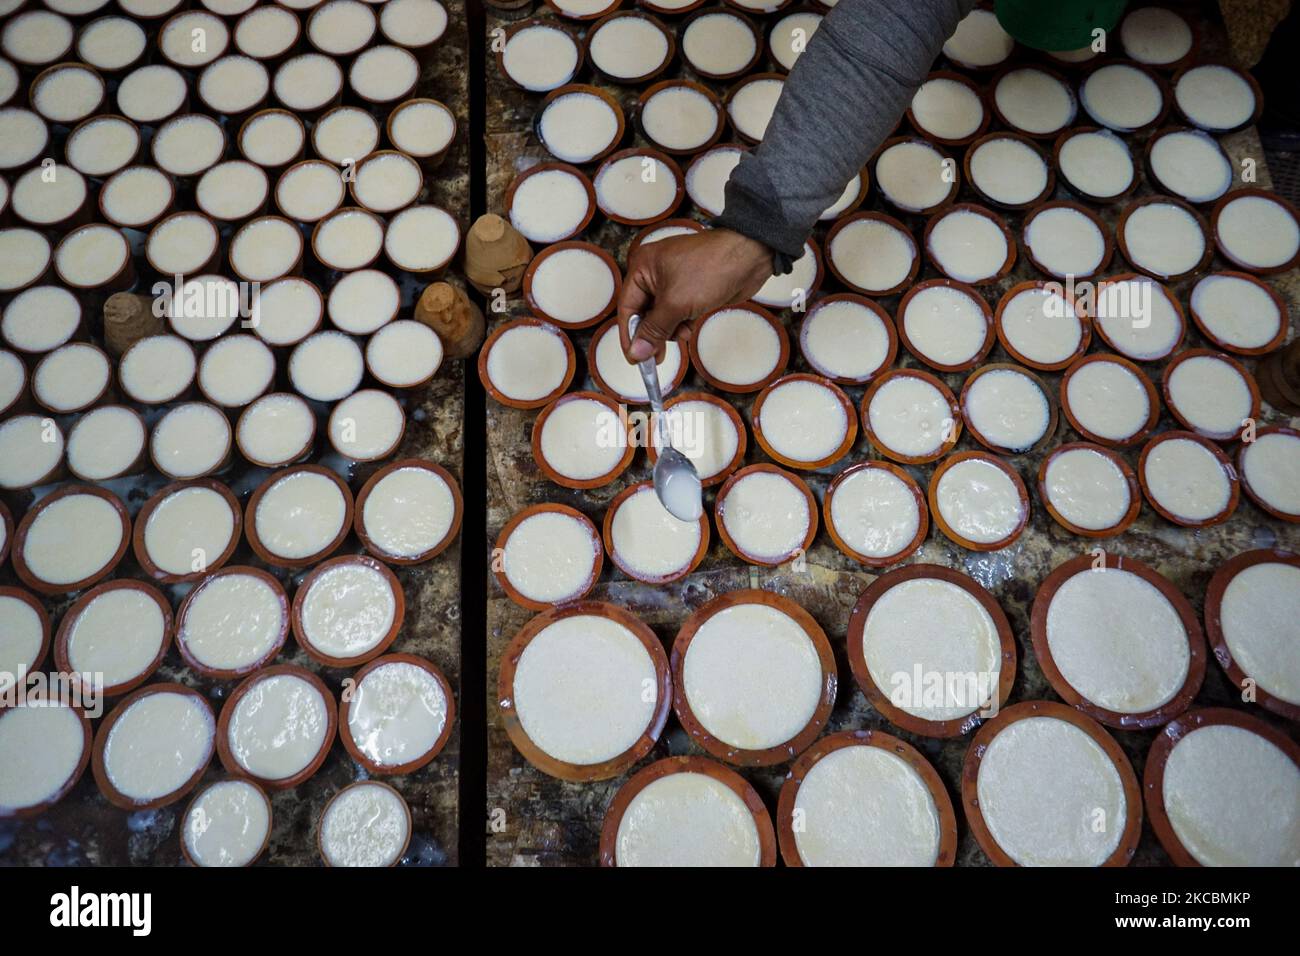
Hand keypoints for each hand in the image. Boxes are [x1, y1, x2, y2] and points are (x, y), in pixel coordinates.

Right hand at [617, 228, 774, 362]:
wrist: (749, 257)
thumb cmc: (710, 269)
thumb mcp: (676, 303)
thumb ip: (654, 330)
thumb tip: (637, 352)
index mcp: (643, 267)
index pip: (627, 307)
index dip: (629, 335)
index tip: (635, 359)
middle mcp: (654, 273)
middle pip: (643, 314)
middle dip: (652, 335)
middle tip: (656, 359)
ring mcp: (673, 282)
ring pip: (662, 317)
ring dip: (670, 330)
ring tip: (684, 332)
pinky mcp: (690, 290)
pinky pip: (677, 314)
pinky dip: (682, 324)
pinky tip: (690, 328)